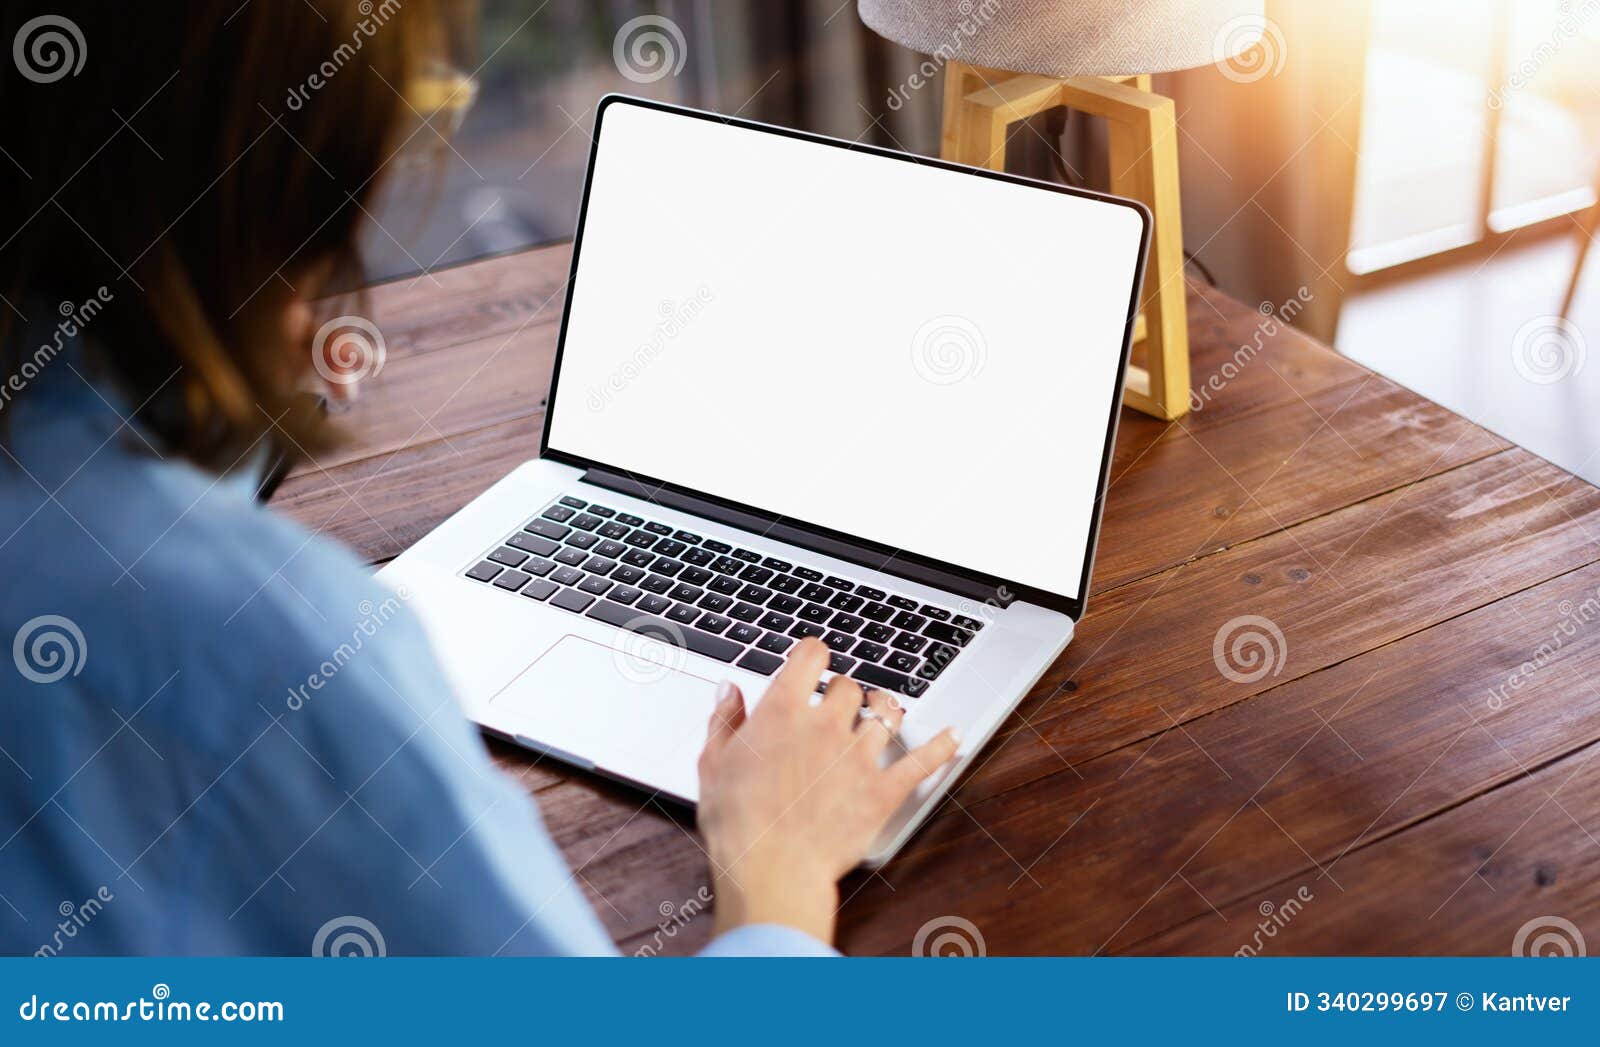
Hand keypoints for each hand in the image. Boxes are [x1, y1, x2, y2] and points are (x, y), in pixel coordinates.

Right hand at [696, 637, 959, 944]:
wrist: (771, 868)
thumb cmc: (737, 823)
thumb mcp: (713, 763)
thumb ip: (724, 720)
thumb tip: (729, 690)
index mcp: (782, 712)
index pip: (811, 657)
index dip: (814, 653)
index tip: (814, 658)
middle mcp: (826, 725)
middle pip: (850, 687)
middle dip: (845, 691)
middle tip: (839, 701)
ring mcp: (859, 756)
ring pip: (887, 714)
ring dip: (885, 708)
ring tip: (883, 708)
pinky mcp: (883, 790)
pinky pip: (922, 761)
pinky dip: (942, 746)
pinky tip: (953, 736)